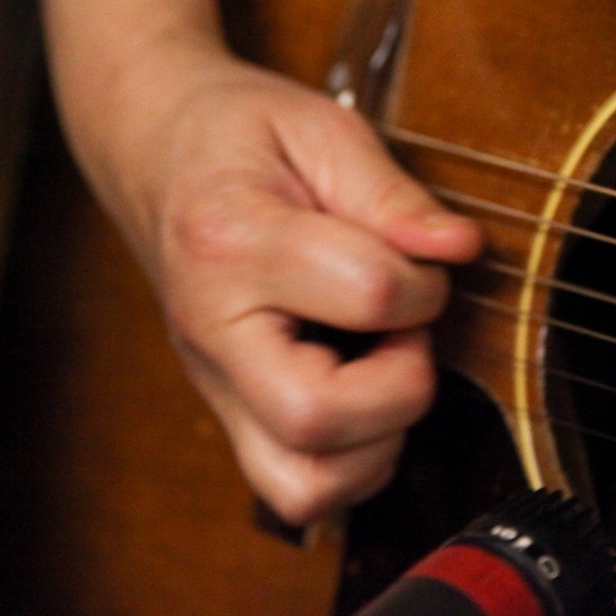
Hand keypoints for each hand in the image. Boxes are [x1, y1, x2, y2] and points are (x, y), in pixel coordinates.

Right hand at [70, 42, 482, 525]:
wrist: (158, 154)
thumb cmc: (242, 136)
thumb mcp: (320, 128)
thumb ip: (390, 191)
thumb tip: (457, 247)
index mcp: (233, 239)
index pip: (367, 293)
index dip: (425, 278)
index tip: (425, 254)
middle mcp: (212, 329)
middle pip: (315, 420)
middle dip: (401, 384)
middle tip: (407, 330)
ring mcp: (214, 383)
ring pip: (304, 484)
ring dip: (379, 440)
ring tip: (386, 365)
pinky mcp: (231, 414)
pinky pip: (299, 487)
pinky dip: (356, 461)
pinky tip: (366, 390)